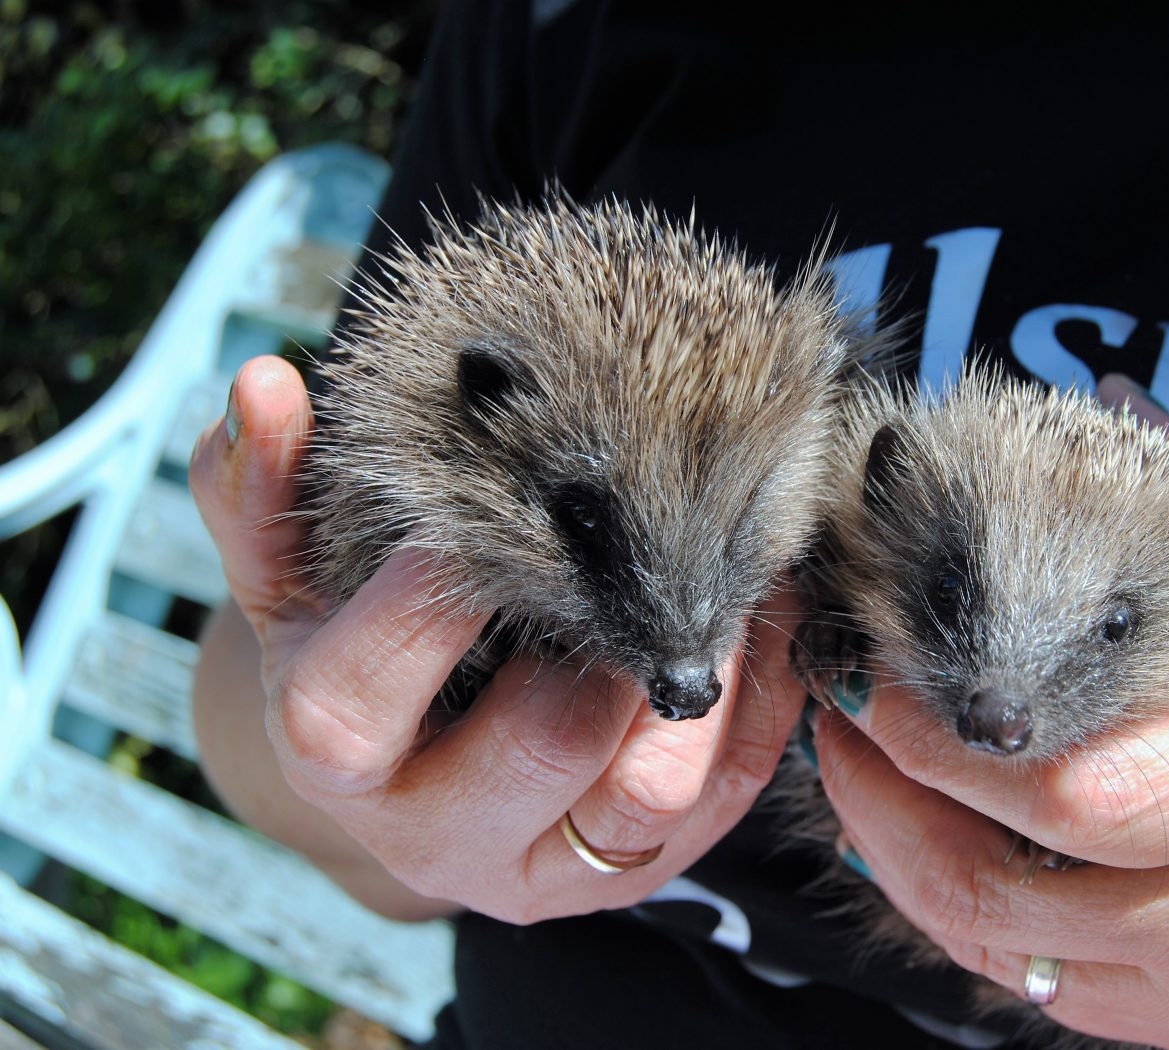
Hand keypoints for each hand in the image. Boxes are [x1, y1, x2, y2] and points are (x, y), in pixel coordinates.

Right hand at [189, 355, 802, 921]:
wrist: (422, 771)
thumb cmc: (361, 648)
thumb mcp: (293, 578)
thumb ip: (263, 491)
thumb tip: (263, 387)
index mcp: (339, 761)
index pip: (353, 706)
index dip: (416, 608)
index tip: (467, 521)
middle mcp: (441, 835)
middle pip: (540, 742)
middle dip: (596, 630)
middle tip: (629, 539)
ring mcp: (552, 865)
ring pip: (653, 789)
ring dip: (702, 669)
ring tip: (716, 574)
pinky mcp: (643, 869)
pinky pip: (730, 793)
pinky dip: (762, 698)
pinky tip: (762, 617)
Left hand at [808, 374, 1168, 1048]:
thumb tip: (1122, 409)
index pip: (1086, 792)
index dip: (949, 747)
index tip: (870, 680)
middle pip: (1013, 889)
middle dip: (889, 807)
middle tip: (836, 721)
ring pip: (1010, 959)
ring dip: (906, 870)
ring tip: (859, 783)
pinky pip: (1050, 998)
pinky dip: (971, 928)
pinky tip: (937, 859)